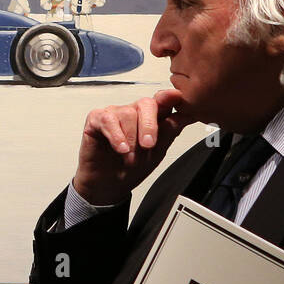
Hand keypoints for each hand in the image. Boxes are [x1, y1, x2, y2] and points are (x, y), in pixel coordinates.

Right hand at [72, 89, 193, 205]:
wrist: (107, 185)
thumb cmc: (130, 168)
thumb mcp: (156, 152)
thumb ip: (169, 131)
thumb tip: (187, 115)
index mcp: (151, 117)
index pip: (163, 100)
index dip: (170, 97)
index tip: (176, 97)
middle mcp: (134, 112)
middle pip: (147, 104)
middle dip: (149, 125)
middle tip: (148, 145)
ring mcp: (115, 113)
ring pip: (128, 114)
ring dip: (131, 139)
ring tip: (128, 157)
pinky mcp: (96, 119)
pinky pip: (108, 119)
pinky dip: (116, 135)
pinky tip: (120, 147)